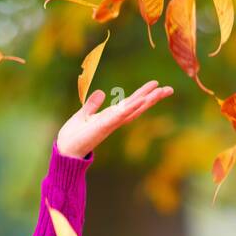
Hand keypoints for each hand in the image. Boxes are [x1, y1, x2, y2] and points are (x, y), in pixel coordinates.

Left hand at [56, 80, 173, 158]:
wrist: (65, 150)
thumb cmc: (73, 136)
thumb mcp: (83, 115)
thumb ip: (92, 105)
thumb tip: (102, 93)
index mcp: (111, 116)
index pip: (131, 103)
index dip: (143, 94)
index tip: (156, 85)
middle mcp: (115, 120)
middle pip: (138, 107)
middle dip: (153, 98)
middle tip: (169, 89)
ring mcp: (111, 123)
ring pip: (133, 110)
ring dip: (147, 101)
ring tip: (161, 91)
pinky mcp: (104, 126)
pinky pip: (120, 115)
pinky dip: (131, 108)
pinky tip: (140, 100)